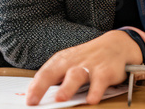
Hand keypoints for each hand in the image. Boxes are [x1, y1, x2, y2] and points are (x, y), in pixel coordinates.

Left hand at [26, 30, 142, 105]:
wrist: (116, 45)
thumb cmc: (88, 58)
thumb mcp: (69, 63)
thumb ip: (54, 77)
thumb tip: (33, 94)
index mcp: (61, 61)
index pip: (44, 73)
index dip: (34, 86)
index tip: (28, 99)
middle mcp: (73, 62)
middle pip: (54, 73)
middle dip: (42, 85)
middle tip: (34, 99)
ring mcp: (89, 66)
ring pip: (76, 76)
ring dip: (68, 87)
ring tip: (61, 98)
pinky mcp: (105, 72)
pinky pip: (99, 83)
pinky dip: (96, 91)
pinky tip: (92, 100)